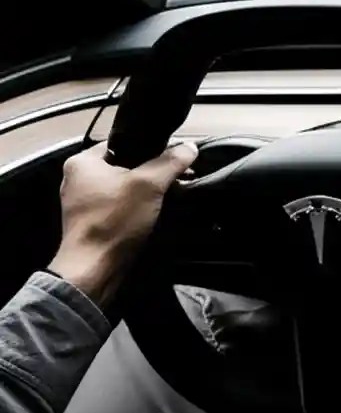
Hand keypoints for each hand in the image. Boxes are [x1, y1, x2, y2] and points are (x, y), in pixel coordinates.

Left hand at [48, 141, 197, 306]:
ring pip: (124, 187)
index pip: (124, 143)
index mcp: (82, 162)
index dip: (154, 148)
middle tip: (180, 178)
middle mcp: (77, 179)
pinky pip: (119, 206)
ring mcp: (83, 203)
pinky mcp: (91, 223)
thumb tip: (191, 147)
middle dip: (154, 172)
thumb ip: (171, 161)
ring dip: (148, 191)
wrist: (94, 269)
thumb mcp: (149, 184)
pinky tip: (155, 213)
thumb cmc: (115, 220)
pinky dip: (137, 207)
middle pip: (126, 166)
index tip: (177, 159)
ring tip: (173, 195)